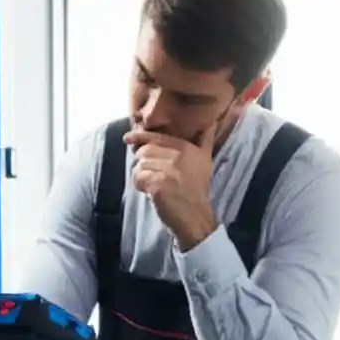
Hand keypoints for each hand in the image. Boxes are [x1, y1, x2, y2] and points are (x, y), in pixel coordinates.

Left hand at [123, 123, 218, 249]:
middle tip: (152, 176)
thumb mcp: (204, 162)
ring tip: (153, 186)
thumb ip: (204, 141)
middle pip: (145, 151)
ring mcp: (169, 169)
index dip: (141, 137)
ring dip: (142, 176)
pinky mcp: (158, 184)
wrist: (195, 218)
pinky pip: (138, 177)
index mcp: (188, 148)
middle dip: (143, 163)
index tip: (128, 138)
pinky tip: (149, 192)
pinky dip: (139, 186)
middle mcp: (179, 156)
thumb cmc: (195, 191)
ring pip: (140, 164)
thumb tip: (211, 121)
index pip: (158, 137)